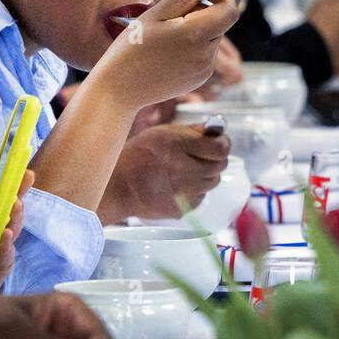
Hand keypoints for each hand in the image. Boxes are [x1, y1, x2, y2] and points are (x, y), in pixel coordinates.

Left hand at [0, 171, 33, 294]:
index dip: (9, 190)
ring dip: (14, 221)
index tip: (24, 173)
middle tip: (24, 184)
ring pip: (8, 239)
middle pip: (5, 220)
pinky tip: (5, 234)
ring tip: (16, 205)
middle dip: (16, 201)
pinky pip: (2, 264)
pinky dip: (5, 249)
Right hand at [87, 0, 240, 110]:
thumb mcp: (157, 12)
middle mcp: (206, 54)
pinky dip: (195, 48)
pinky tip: (170, 52)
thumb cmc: (132, 47)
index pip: (230, 10)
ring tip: (168, 36)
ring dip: (200, 31)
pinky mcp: (200, 79)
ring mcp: (205, 69)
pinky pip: (206, 55)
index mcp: (196, 34)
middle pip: (222, 24)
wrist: (120, 88)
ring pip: (213, 39)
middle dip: (206, 14)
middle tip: (174, 16)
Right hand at [105, 122, 230, 220]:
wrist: (116, 187)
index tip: (218, 143)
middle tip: (203, 156)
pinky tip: (178, 184)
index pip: (221, 147)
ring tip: (187, 170)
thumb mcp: (161, 133)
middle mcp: (181, 168)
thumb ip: (191, 131)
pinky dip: (195, 190)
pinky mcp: (181, 208)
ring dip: (206, 175)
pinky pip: (201, 197)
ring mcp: (182, 191)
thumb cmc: (137, 156)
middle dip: (215, 159)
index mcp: (177, 144)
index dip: (222, 143)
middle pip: (220, 165)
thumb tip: (217, 130)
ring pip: (212, 182)